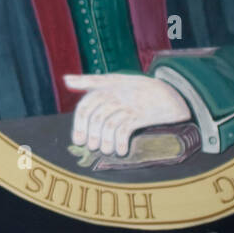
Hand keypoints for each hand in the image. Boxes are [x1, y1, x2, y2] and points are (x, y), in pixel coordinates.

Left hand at [64, 73, 190, 156]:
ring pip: (109, 126)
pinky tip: (121, 152)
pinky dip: (121, 143)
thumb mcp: (113, 80)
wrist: (167, 93)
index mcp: (106, 87)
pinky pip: (125, 130)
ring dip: (106, 142)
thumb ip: (89, 81)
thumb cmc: (135, 88)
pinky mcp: (141, 114)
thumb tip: (66, 80)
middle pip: (96, 118)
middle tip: (92, 147)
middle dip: (92, 136)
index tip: (78, 140)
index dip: (79, 125)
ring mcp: (128, 104)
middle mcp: (115, 95)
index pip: (86, 106)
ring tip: (106, 151)